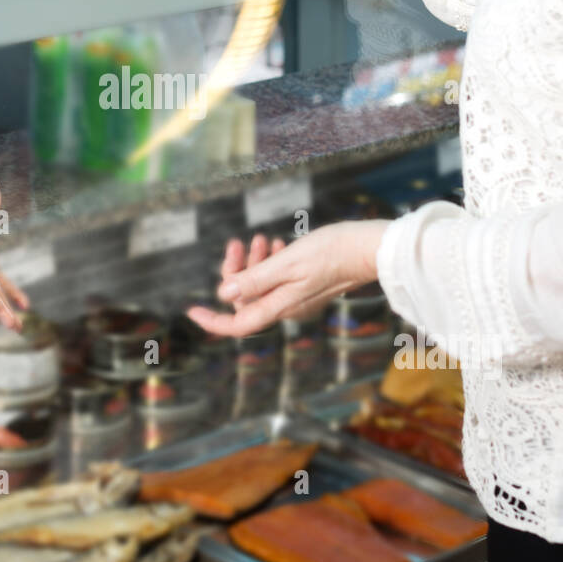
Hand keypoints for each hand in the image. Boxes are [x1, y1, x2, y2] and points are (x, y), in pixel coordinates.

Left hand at [188, 219, 390, 336]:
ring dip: (254, 262)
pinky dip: (271, 262)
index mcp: (281, 306)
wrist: (370, 248)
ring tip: (260, 238)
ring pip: (262, 285)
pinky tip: (275, 244)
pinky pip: (279, 279)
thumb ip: (255, 280)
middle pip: (247, 298)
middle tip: (238, 243)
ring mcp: (299, 297)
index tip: (191, 310)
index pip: (238, 323)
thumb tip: (225, 296)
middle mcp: (288, 307)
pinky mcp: (309, 285)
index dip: (212, 320)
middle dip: (236, 272)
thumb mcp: (287, 263)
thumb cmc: (331, 252)